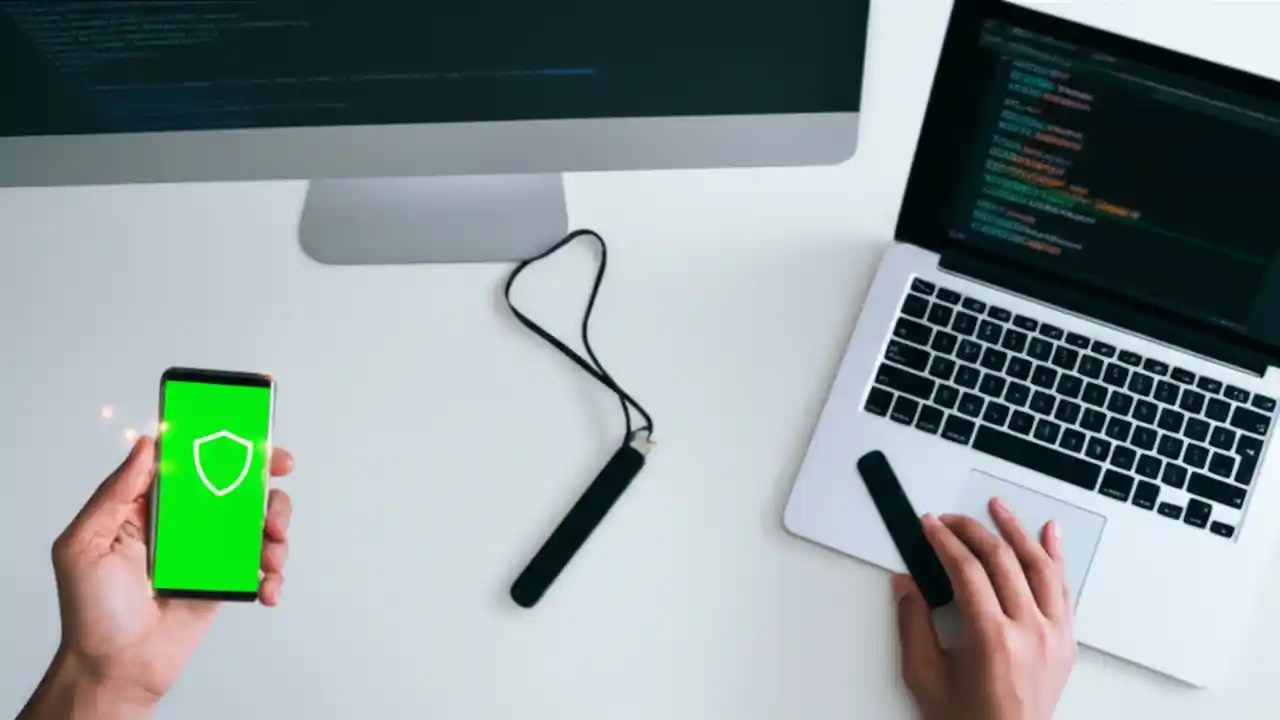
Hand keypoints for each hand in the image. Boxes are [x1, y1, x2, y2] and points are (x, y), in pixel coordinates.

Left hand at [20, 437, 294, 719]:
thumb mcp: (84, 544)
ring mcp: (208, 552)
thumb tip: (145, 445)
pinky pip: (262, 568)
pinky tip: (267, 587)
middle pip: (235, 486)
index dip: (221, 442)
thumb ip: (114, 493)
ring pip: (258, 524)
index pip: (190, 462)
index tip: (250, 434)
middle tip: (281, 474)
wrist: (117, 668)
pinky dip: (274, 575)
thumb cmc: (91, 612)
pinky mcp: (226, 581)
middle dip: (265, 478)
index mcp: (148, 507)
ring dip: (277, 530)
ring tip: (273, 552)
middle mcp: (183, 524)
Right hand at [893, 499, 1076, 719]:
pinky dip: (1055, 556)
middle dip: (972, 530)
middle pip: (1002, 560)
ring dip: (1016, 530)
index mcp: (992, 639)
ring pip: (1038, 565)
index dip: (945, 541)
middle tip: (950, 519)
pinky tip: (1049, 533)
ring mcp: (1053, 634)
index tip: (930, 526)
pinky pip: (1062, 587)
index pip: (967, 570)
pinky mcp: (1065, 639)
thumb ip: (913, 624)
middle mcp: (1030, 632)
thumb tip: (906, 583)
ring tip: (997, 507)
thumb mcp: (925, 676)